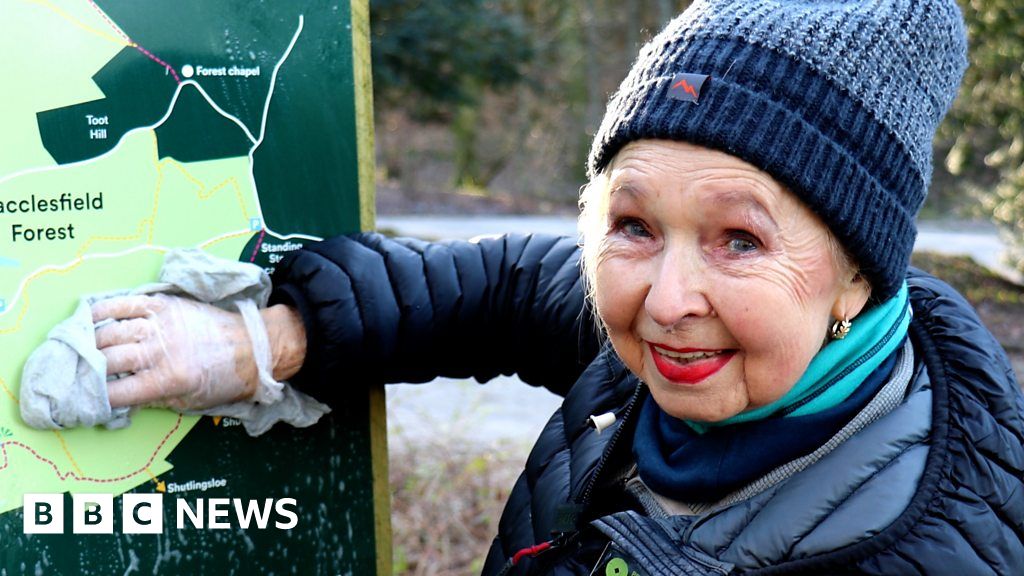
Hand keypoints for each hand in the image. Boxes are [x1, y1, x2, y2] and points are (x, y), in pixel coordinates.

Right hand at [92, 294, 257, 409]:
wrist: (253, 347)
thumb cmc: (223, 379)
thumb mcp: (189, 401)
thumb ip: (152, 400)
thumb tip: (117, 399)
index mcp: (169, 380)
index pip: (116, 392)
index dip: (96, 398)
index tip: (84, 399)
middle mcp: (162, 351)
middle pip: (108, 361)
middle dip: (87, 370)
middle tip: (75, 373)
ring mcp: (162, 325)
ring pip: (111, 332)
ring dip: (90, 342)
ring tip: (79, 349)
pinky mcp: (166, 305)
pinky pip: (126, 304)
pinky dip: (104, 310)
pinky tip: (91, 318)